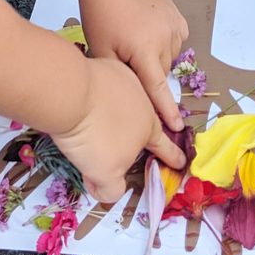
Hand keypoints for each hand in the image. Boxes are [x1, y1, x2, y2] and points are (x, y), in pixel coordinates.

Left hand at [48, 56, 184, 202]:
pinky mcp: (109, 64)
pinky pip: (111, 78)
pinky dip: (105, 88)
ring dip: (124, 106)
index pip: (163, 146)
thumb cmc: (91, 135)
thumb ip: (111, 188)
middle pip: (147, 117)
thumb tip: (106, 190)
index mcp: (148, 129)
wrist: (73, 94)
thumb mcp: (103, 174)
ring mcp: (127, 81)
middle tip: (141, 133)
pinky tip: (93, 94)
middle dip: (145, 127)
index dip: (172, 155)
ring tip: (108, 116)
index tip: (181, 160)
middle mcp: (143, 102)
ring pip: (131, 96)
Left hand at [78, 0, 188, 131]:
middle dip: (148, 72)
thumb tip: (133, 98)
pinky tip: (150, 32)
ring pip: (170, 55)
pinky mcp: (176, 14)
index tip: (177, 127)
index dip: (167, 110)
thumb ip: (120, 78)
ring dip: (157, 56)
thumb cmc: (100, 17)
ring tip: (136, 40)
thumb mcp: (103, 52)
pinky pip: (177, 38)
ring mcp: (173, 24)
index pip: (158, 88)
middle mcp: (164, 38)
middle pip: (162, 71)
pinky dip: (167, 41)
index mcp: (144, 50)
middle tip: (128, 58)